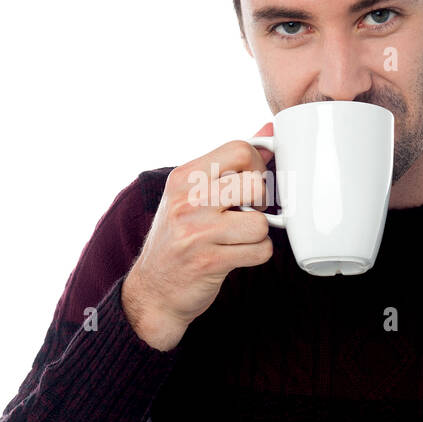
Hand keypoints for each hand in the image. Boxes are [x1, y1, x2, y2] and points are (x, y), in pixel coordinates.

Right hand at [122, 124, 274, 350]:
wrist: (153, 291)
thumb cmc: (179, 238)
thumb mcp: (193, 193)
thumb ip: (230, 162)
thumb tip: (269, 130)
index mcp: (184, 177)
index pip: (239, 149)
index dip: (256, 166)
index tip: (250, 183)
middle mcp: (188, 200)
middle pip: (255, 184)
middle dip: (262, 202)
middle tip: (247, 213)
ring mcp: (197, 231)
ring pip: (261, 222)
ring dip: (258, 234)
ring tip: (239, 238)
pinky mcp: (209, 261)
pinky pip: (260, 250)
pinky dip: (257, 255)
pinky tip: (238, 255)